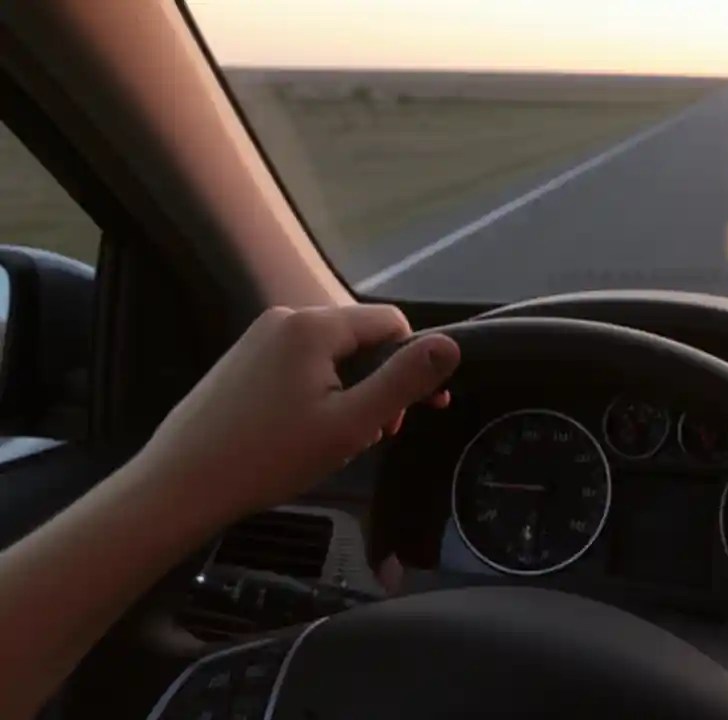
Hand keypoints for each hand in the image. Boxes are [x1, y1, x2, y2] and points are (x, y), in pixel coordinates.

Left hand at [139, 305, 458, 521]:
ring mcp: (258, 339)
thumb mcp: (352, 424)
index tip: (414, 414)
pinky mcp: (241, 362)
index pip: (390, 323)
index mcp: (314, 325)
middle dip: (378, 385)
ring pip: (330, 357)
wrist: (179, 485)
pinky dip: (317, 395)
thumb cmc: (270, 457)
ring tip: (336, 443)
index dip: (412, 365)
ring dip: (349, 395)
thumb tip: (452, 344)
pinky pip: (299, 366)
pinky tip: (303, 435)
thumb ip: (404, 381)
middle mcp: (285, 319)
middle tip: (374, 437)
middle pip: (360, 340)